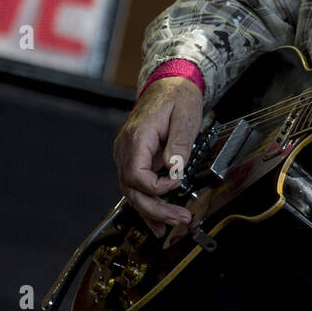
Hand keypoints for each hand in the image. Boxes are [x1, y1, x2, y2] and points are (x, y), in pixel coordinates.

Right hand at [113, 76, 201, 236]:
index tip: (177, 185)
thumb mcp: (185, 116)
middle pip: (132, 189)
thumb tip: (175, 171)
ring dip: (151, 212)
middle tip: (179, 219)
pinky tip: (156, 221)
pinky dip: (147, 203)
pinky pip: (136, 185)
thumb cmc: (178, 96)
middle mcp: (126, 148)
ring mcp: (127, 154)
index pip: (136, 175)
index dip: (156, 188)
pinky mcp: (134, 158)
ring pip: (132, 192)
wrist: (171, 82)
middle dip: (156, 209)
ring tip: (168, 228)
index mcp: (137, 138)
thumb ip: (179, 145)